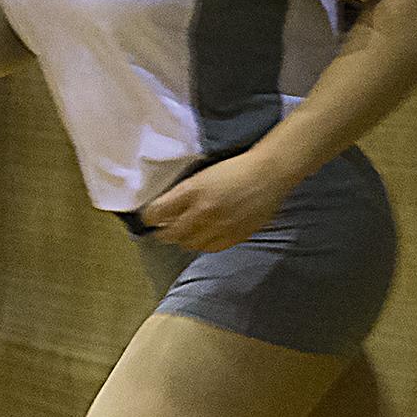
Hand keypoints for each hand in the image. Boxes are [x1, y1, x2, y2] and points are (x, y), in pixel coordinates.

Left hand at [137, 148, 291, 254]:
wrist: (268, 174)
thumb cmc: (235, 168)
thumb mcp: (202, 175)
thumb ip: (183, 193)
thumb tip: (166, 209)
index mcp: (191, 191)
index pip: (157, 213)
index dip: (148, 217)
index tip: (148, 217)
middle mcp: (202, 212)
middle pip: (170, 234)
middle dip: (162, 233)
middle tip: (161, 230)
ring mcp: (218, 227)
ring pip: (189, 244)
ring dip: (182, 240)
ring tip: (183, 234)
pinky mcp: (234, 236)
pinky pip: (210, 248)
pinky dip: (202, 244)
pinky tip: (202, 238)